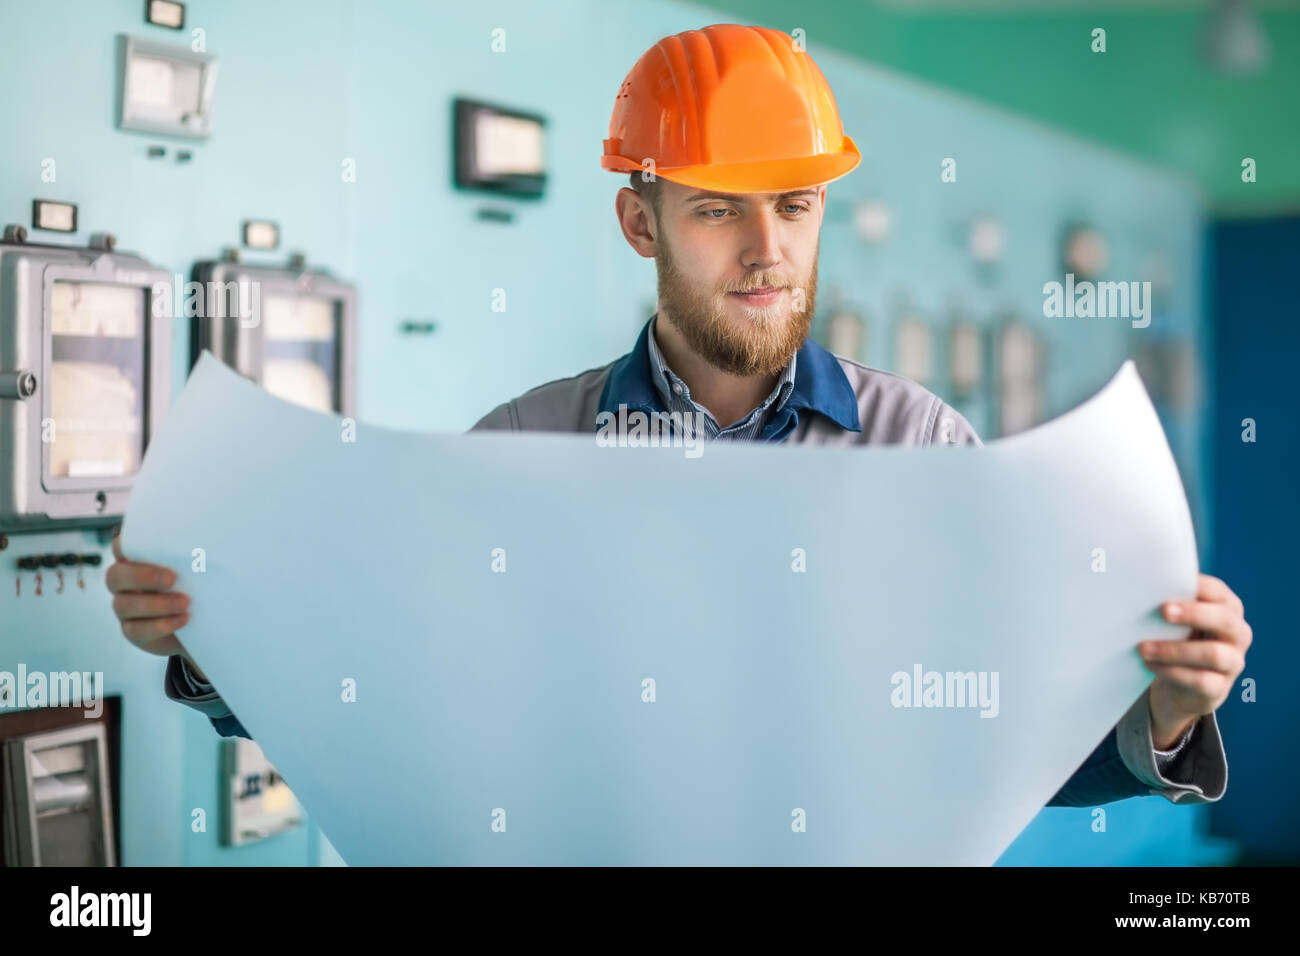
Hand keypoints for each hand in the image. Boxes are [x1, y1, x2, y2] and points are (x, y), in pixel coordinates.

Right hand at [105, 530, 203, 678]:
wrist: (205, 626)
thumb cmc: (199, 588)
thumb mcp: (198, 570)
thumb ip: (193, 557)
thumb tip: (211, 540)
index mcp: (137, 562)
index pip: (121, 547)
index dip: (128, 544)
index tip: (152, 544)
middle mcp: (126, 584)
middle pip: (115, 576)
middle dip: (141, 576)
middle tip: (171, 578)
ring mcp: (126, 609)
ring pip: (124, 605)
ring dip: (156, 604)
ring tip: (185, 602)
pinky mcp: (134, 632)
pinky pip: (137, 630)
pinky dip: (160, 625)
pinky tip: (183, 619)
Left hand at [1139, 573, 1250, 748]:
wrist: (1184, 686)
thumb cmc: (1179, 640)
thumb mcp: (1179, 621)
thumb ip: (1171, 604)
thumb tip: (1142, 590)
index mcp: (1228, 609)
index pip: (1218, 592)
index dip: (1198, 587)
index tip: (1170, 585)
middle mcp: (1238, 634)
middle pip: (1224, 620)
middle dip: (1194, 614)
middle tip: (1163, 611)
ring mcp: (1233, 662)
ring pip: (1213, 654)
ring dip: (1174, 650)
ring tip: (1144, 648)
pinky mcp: (1220, 688)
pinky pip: (1200, 680)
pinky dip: (1172, 672)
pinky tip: (1150, 664)